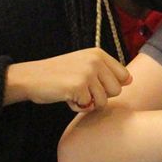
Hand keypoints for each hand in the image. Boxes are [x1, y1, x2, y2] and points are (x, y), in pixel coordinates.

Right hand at [4, 47, 130, 110]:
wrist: (31, 77)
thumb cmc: (58, 75)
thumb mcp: (83, 65)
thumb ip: (105, 71)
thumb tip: (131, 80)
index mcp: (98, 54)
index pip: (124, 76)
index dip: (111, 86)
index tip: (94, 85)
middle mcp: (95, 61)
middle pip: (117, 91)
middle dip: (101, 96)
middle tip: (82, 90)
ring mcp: (87, 72)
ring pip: (104, 101)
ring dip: (89, 103)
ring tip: (74, 93)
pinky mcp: (79, 86)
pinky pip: (89, 106)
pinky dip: (77, 107)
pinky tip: (66, 98)